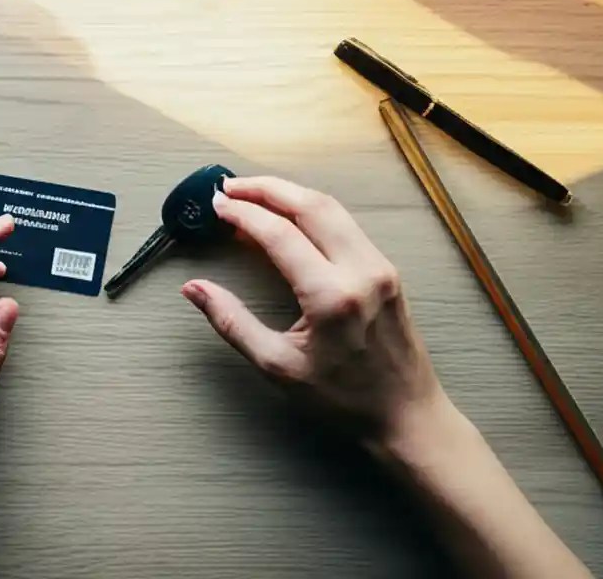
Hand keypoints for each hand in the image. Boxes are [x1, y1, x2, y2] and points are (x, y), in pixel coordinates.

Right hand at [181, 176, 447, 451]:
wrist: (407, 416)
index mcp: (331, 297)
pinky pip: (346, 225)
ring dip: (290, 194)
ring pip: (332, 208)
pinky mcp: (387, 270)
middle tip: (230, 187)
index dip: (243, 214)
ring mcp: (379, 267)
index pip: (280, 235)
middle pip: (310, 205)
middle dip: (265, 188)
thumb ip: (232, 322)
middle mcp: (361, 272)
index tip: (217, 206)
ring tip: (253, 194)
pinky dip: (312, 211)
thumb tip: (195, 290)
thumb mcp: (277, 366)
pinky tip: (289, 218)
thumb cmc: (344, 400)